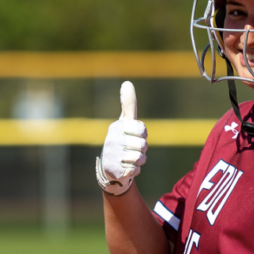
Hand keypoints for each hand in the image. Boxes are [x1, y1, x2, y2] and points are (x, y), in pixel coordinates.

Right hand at [96, 81, 146, 195]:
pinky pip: (136, 170)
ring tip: (129, 159)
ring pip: (141, 158)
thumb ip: (129, 104)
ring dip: (139, 161)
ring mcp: (112, 155)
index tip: (134, 135)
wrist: (110, 168)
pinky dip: (134, 171)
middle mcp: (112, 140)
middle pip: (143, 145)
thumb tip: (127, 82)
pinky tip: (125, 169)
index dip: (142, 134)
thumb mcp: (125, 122)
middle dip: (142, 149)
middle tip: (131, 149)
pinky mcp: (115, 170)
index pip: (142, 129)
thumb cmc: (122, 141)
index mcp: (116, 127)